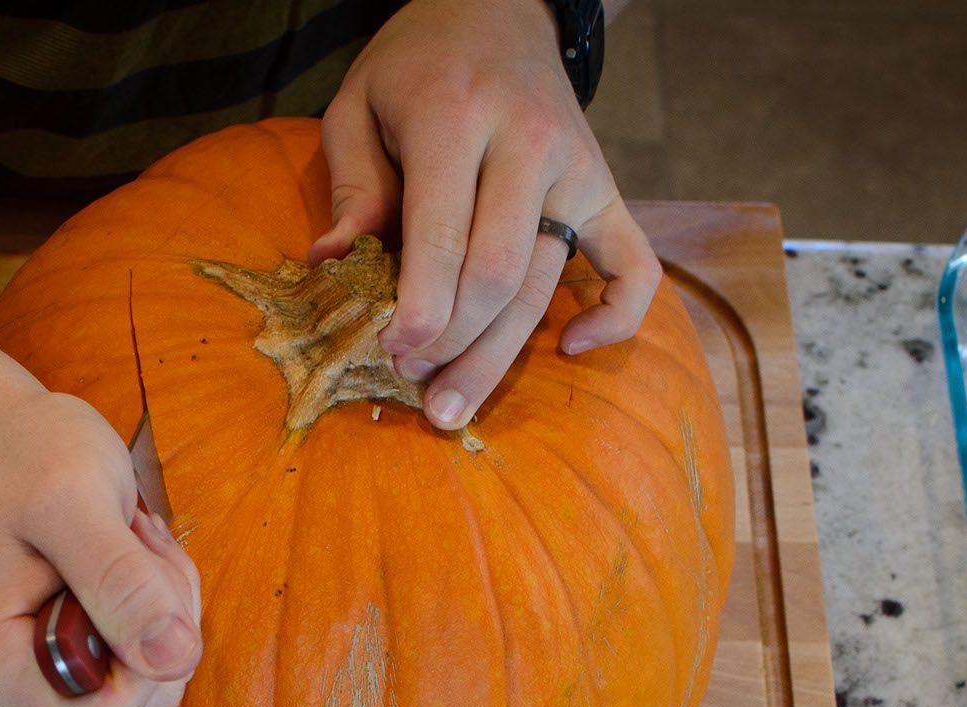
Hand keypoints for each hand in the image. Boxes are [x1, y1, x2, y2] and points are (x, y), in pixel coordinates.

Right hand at [0, 386, 201, 706]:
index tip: (133, 556)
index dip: (146, 643)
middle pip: (134, 703)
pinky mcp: (53, 679)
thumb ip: (121, 581)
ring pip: (146, 685)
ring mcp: (24, 695)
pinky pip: (137, 670)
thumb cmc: (22, 457)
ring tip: (123, 540)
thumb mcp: (73, 499)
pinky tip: (120, 560)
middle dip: (157, 616)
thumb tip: (175, 661)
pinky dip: (149, 611)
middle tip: (130, 537)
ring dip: (158, 607)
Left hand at [310, 0, 661, 430]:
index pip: (445, 236)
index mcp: (457, 119)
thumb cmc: (416, 66)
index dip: (421, 309)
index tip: (393, 353)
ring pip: (544, 286)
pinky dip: (616, 317)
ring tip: (453, 406)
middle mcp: (528, 146)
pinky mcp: (606, 190)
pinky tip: (571, 349)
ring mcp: (578, 170)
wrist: (497, 6)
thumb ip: (351, 186)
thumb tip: (331, 268)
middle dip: (452, 343)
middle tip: (410, 384)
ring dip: (498, 357)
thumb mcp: (360, 105)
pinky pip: (634, 266)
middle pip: (498, 276)